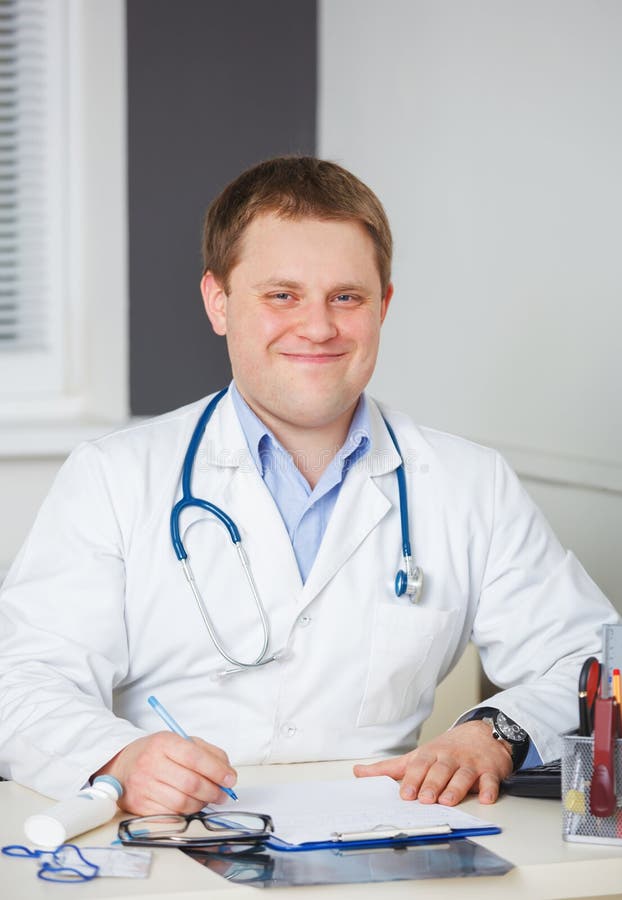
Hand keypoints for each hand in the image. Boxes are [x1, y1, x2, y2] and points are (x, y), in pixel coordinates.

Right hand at [94, 731, 236, 814]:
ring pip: (182, 802)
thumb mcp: (181, 742)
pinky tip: (190, 806)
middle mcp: (151, 763)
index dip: (216, 770)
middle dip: (213, 791)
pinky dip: (186, 813)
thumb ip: (208, 753)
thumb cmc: (157, 753)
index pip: (195, 758)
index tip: (230, 779)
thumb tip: (228, 773)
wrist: (123, 765)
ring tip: (207, 799)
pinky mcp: (139, 806)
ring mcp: (143, 786)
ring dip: (201, 804)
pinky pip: (170, 815)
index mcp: (163, 742)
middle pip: (191, 783)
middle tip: (222, 794)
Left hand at [353, 721, 512, 805]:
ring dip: (456, 788)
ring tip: (448, 801)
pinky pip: (491, 779)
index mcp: (431, 754)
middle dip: (432, 784)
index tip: (404, 794)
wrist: (483, 733)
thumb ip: (390, 768)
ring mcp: (471, 763)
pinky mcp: (490, 770)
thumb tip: (359, 773)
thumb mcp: (418, 755)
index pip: (419, 765)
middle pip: (440, 770)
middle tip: (425, 799)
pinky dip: (489, 789)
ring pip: (463, 775)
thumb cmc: (446, 750)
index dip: (412, 779)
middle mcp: (450, 757)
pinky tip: (486, 798)